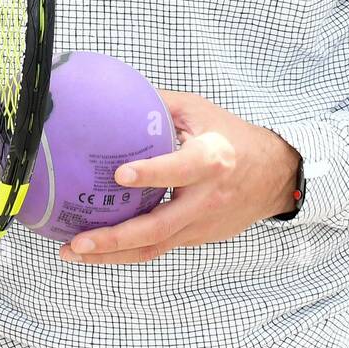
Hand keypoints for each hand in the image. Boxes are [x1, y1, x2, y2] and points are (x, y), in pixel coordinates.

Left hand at [58, 90, 300, 265]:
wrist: (275, 176)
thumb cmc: (232, 137)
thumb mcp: (200, 111)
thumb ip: (160, 104)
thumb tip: (116, 92)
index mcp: (210, 160)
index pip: (179, 170)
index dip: (151, 174)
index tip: (119, 175)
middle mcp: (205, 198)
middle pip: (158, 228)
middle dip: (115, 238)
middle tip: (78, 240)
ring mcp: (201, 224)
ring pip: (154, 248)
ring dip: (112, 255)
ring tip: (73, 253)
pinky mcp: (197, 237)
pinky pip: (159, 248)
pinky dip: (127, 252)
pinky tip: (97, 250)